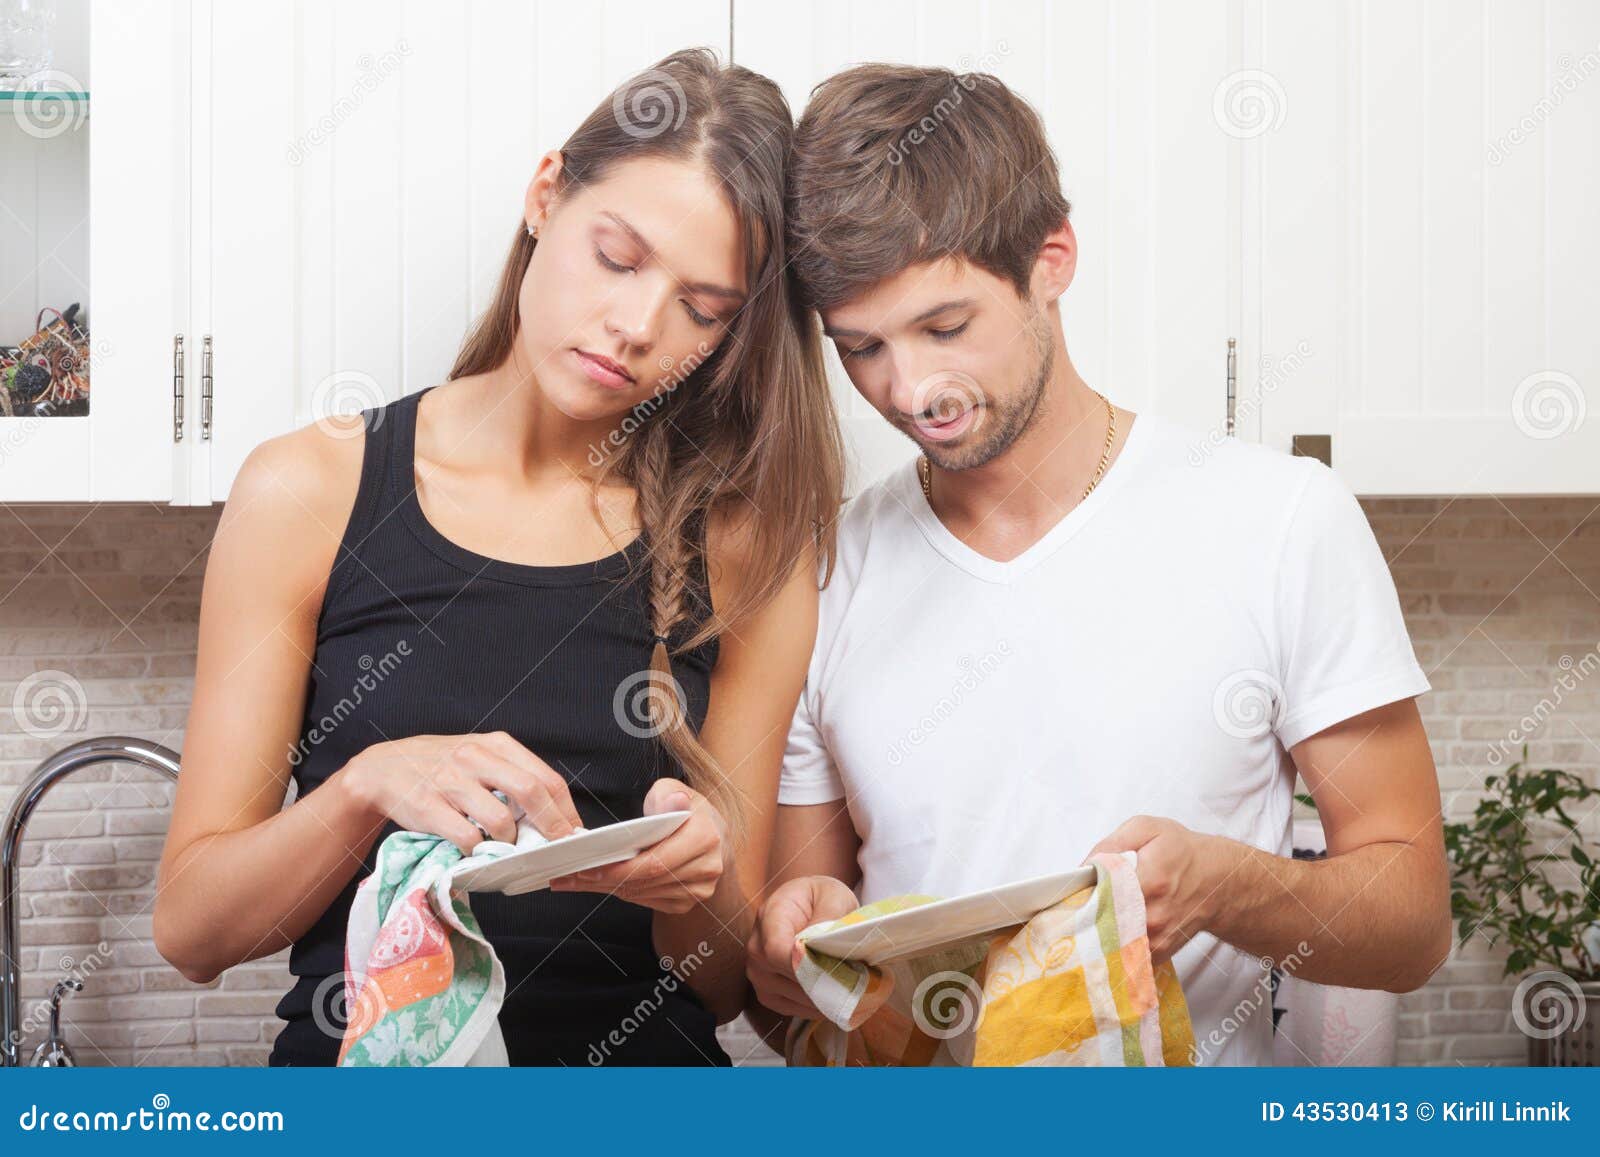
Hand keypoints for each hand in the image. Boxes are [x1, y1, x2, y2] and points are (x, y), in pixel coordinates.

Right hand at [337, 731, 582, 853]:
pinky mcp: (429, 807)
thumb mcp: (478, 757)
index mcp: (495, 744)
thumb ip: (511, 776)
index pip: (546, 777)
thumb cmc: (440, 766)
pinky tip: (475, 850)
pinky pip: (467, 838)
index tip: (573, 832)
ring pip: (500, 820)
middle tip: (556, 849)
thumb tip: (551, 814)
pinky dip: (477, 851)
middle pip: (531, 792)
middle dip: (551, 827)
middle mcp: (475, 757)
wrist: (382, 769)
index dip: (565, 809)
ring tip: (504, 848)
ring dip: (509, 842)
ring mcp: (451, 781)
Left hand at [547, 778, 726, 913]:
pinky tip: (602, 883)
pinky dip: (621, 892)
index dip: (619, 868)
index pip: (656, 862)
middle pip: (644, 881)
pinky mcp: (687, 903)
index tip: (587, 867)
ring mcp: (699, 890)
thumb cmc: (686, 811)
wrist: (712, 836)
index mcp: (705, 837)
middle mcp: (706, 868)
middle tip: (568, 876)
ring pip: (642, 894)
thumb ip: (668, 795)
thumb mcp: (674, 791)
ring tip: (576, 879)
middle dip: (603, 879)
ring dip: (607, 888)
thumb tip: (674, 804)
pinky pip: (646, 901)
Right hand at [745, 875, 858, 1018]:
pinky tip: (835, 994)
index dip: (806, 965)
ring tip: (850, 985)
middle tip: (857, 979)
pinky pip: (794, 1009)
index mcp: (769, 917)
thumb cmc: (821, 898)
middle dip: (824, 982)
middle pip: (787, 978)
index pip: (777, 951)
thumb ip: (828, 915)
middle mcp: (756, 948)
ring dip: (824, 996)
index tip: (838, 968)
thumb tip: (820, 943)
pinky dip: (818, 1006)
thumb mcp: (833, 895)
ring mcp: (758, 974)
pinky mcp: (768, 994)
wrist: (805, 906)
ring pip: (793, 997)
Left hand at [1084, 815, 1232, 963]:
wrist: (1218, 882)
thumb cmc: (1182, 852)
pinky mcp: (1158, 954)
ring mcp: (1157, 939)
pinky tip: (1118, 923)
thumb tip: (1084, 866)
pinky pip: (1125, 951)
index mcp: (1151, 881)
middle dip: (1086, 910)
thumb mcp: (1147, 829)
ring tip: (1100, 909)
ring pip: (1111, 940)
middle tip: (1082, 899)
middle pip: (1102, 920)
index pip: (1102, 892)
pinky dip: (1116, 939)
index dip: (1083, 890)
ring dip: (1100, 927)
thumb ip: (1111, 844)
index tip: (1076, 887)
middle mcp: (1154, 916)